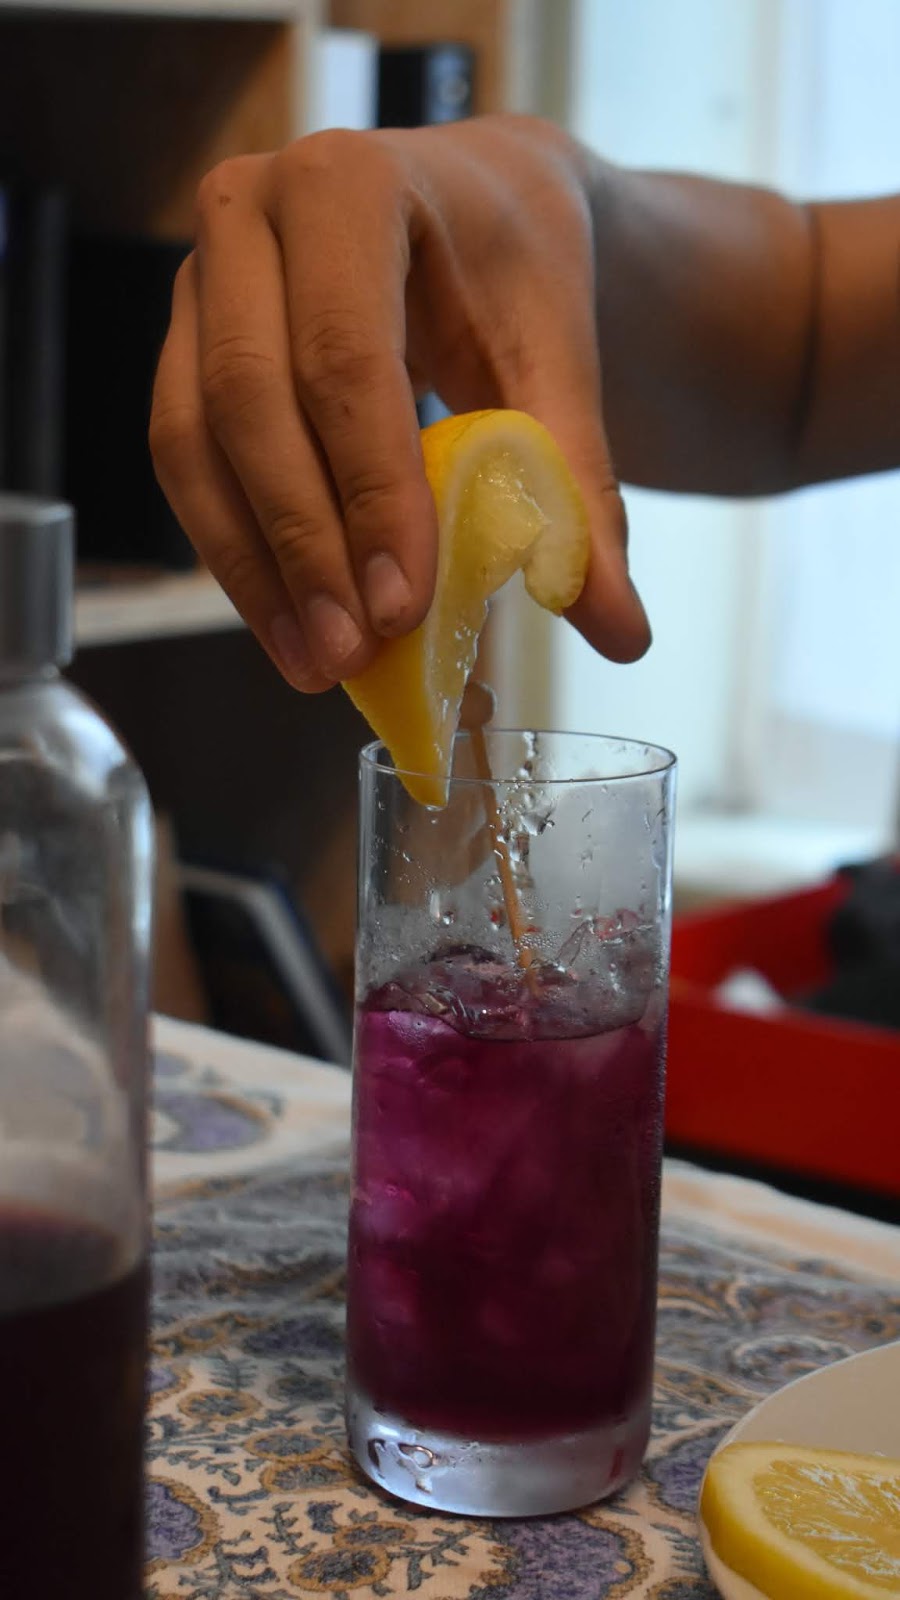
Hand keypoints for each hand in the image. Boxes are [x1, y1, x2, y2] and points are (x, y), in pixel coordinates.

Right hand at [150, 114, 650, 691]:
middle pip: (249, 398)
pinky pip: (184, 461)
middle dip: (302, 543)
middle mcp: (247, 211)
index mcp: (348, 185)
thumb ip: (580, 486)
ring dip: (252, 567)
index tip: (403, 605)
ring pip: (192, 441)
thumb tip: (619, 631)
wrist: (472, 206)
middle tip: (353, 653)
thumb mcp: (559, 356)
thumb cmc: (515, 264)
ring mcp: (198, 278)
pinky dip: (234, 550)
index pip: (345, 356)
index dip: (369, 491)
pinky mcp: (182, 344)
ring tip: (317, 663)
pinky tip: (288, 626)